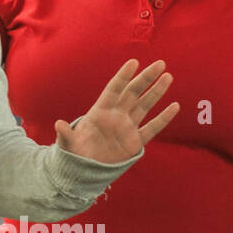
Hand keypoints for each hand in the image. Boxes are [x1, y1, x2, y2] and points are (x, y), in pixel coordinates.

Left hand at [56, 59, 178, 163]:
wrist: (84, 170)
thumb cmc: (74, 153)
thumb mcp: (68, 144)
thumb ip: (66, 134)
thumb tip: (58, 125)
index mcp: (99, 111)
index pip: (114, 89)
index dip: (123, 76)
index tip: (133, 62)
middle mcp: (116, 115)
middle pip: (133, 93)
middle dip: (146, 78)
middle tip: (160, 63)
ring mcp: (127, 127)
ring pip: (145, 106)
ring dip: (156, 92)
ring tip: (168, 77)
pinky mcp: (135, 142)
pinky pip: (152, 128)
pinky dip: (163, 118)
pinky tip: (174, 106)